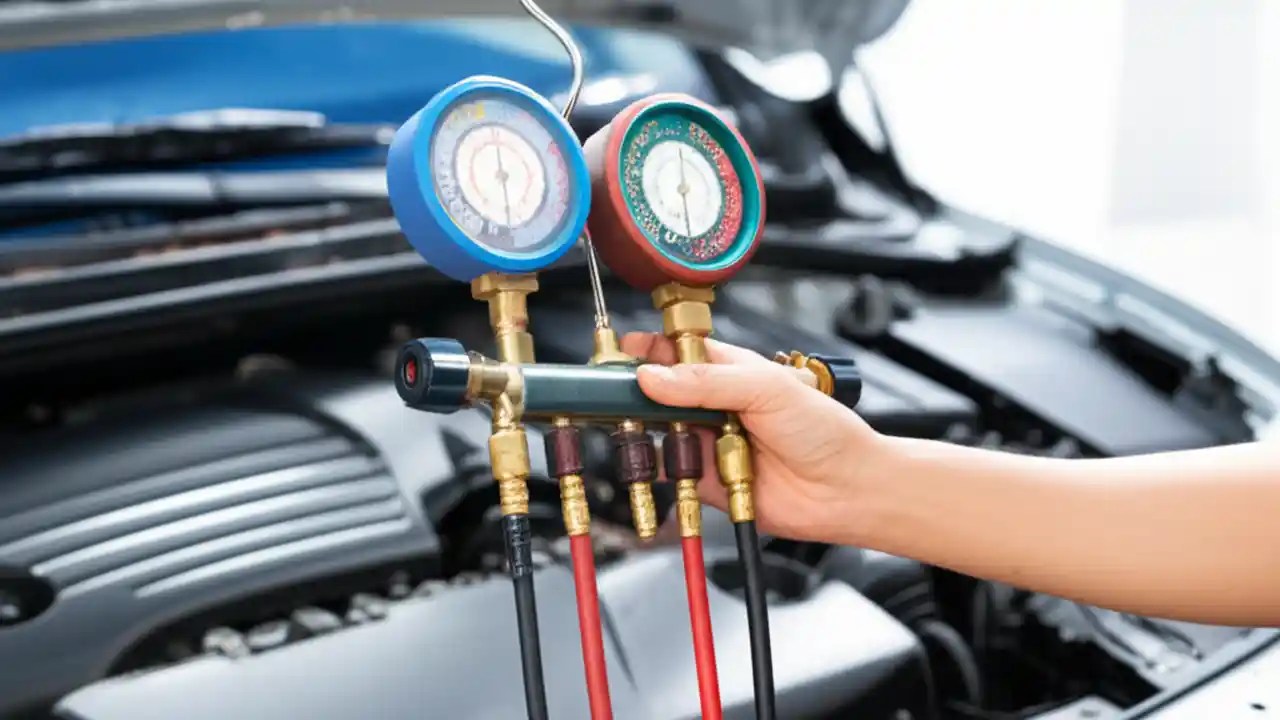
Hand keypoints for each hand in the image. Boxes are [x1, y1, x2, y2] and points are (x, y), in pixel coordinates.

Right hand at [622, 332, 885, 543]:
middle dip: (635, 392)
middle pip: (660, 393)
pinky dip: (658, 470)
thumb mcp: (766, 389)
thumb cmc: (825, 431)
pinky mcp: (707, 480)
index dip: (647, 350)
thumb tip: (653, 377)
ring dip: (645, 430)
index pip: (677, 352)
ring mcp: (710, 442)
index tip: (620, 352)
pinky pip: (671, 473)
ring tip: (634, 426)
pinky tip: (655, 462)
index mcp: (730, 370)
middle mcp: (716, 405)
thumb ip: (707, 383)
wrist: (845, 489)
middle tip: (611, 393)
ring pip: (661, 433)